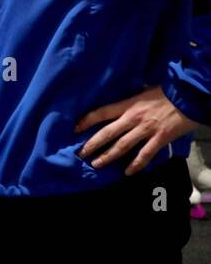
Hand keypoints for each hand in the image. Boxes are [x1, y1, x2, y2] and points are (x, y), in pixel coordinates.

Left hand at [75, 86, 198, 174]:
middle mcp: (133, 118)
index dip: (86, 121)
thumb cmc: (165, 93)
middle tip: (80, 154)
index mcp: (127, 105)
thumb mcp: (143, 91)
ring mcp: (146, 130)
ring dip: (108, 156)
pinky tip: (127, 172)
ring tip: (96, 164)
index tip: (74, 129)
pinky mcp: (159, 139)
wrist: (188, 97)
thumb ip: (131, 99)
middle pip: (107, 133)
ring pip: (122, 146)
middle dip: (92, 145)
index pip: (101, 113)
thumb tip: (121, 100)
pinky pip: (145, 155)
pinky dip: (136, 165)